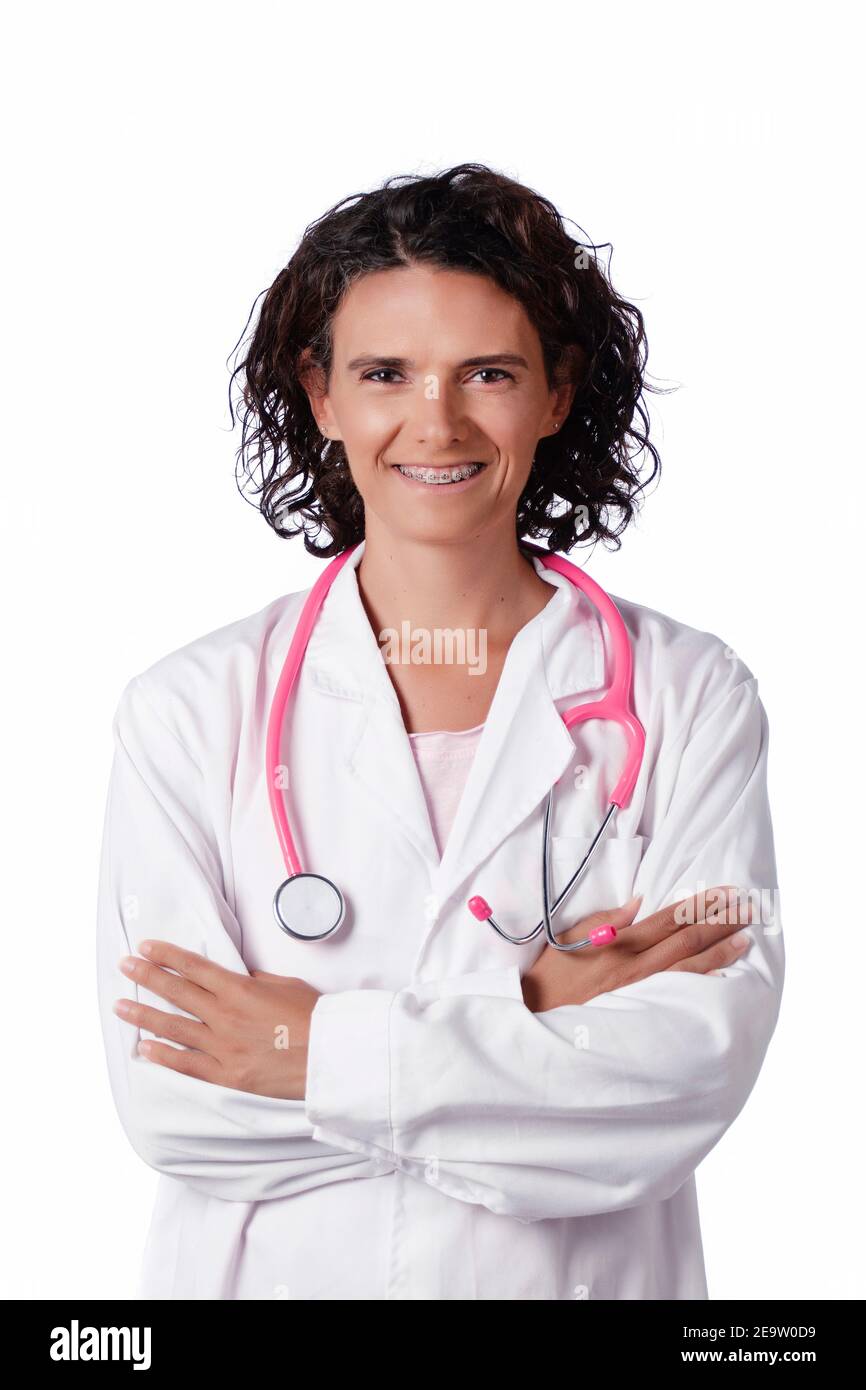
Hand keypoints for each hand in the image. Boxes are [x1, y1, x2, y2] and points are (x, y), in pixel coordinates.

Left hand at [113, 941, 320, 1099]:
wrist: (329, 1055)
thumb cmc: (313, 1017)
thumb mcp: (285, 985)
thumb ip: (254, 980)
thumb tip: (235, 975)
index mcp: (239, 988)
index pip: (194, 967)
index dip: (166, 956)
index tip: (145, 948)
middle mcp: (224, 1015)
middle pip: (176, 992)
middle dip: (146, 977)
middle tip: (123, 966)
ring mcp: (222, 1046)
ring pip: (174, 1027)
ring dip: (143, 1015)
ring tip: (119, 1007)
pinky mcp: (226, 1075)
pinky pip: (187, 1064)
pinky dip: (163, 1056)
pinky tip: (144, 1048)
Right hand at [521, 884, 754, 1011]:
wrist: (536, 1022)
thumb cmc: (550, 977)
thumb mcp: (570, 939)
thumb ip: (605, 919)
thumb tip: (638, 903)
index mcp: (618, 943)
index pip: (669, 918)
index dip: (701, 905)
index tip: (727, 893)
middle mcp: (634, 967)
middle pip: (686, 940)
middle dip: (720, 921)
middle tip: (750, 907)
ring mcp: (641, 993)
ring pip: (689, 968)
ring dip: (720, 951)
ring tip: (746, 937)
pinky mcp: (642, 1015)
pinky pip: (679, 997)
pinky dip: (703, 985)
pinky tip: (724, 977)